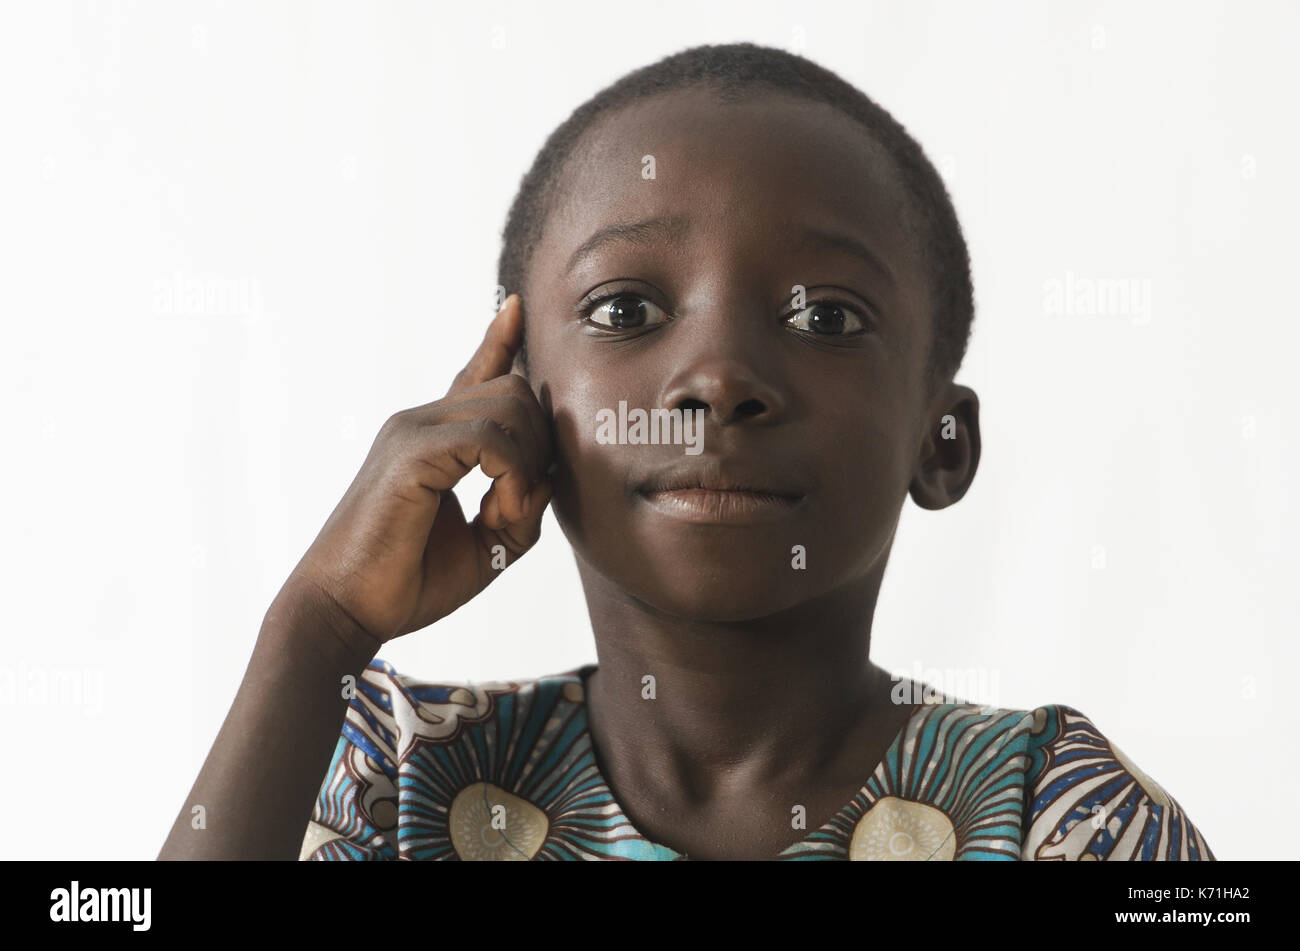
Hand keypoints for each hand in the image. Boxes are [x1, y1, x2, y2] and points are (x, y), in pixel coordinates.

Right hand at [278, 294, 554, 656]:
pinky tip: (499, 510)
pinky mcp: (410, 453)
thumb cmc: (406, 582)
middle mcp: (420, 423)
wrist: (345, 610)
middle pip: (514, 392)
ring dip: (527, 463)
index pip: (474, 375)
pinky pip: (489, 439)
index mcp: (432, 439)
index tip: (514, 307)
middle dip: (540, 447)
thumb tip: (549, 477)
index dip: (498, 342)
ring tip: (505, 514)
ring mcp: (412, 432)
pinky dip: (512, 475)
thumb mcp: (484, 547)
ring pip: (508, 406)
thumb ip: (520, 508)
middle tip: (517, 508)